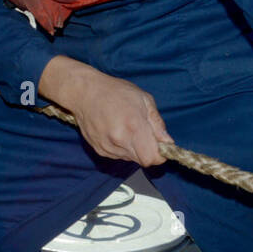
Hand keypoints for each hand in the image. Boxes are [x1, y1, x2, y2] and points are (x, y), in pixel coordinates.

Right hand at [39, 56, 170, 166]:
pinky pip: (117, 156)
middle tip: (142, 132)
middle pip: (142, 160)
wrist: (85, 92)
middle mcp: (119, 140)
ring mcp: (107, 147)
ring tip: (126, 128)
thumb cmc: (116, 91)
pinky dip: (121, 147)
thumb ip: (157, 123)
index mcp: (133, 126)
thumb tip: (167, 142)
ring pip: (130, 158)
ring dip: (133, 148)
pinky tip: (116, 131)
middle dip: (147, 150)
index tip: (160, 146)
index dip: (159, 155)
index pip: (152, 158)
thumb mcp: (144, 99)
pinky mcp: (99, 150)